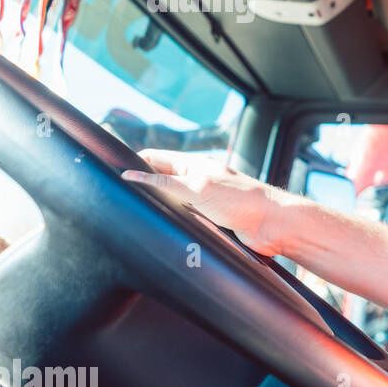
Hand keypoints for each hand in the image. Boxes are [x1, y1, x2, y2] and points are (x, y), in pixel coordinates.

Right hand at [120, 149, 285, 256]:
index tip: (112, 172)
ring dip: (158, 206)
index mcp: (194, 165)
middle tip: (118, 197)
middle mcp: (198, 181)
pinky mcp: (211, 220)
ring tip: (135, 214)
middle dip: (142, 186)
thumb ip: (163, 183)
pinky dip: (173, 221)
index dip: (134, 162)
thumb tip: (129, 175)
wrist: (274, 225)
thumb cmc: (242, 200)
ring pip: (171, 201)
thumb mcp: (197, 188)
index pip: (155, 158)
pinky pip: (185, 218)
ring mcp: (204, 201)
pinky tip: (162, 229)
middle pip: (160, 179)